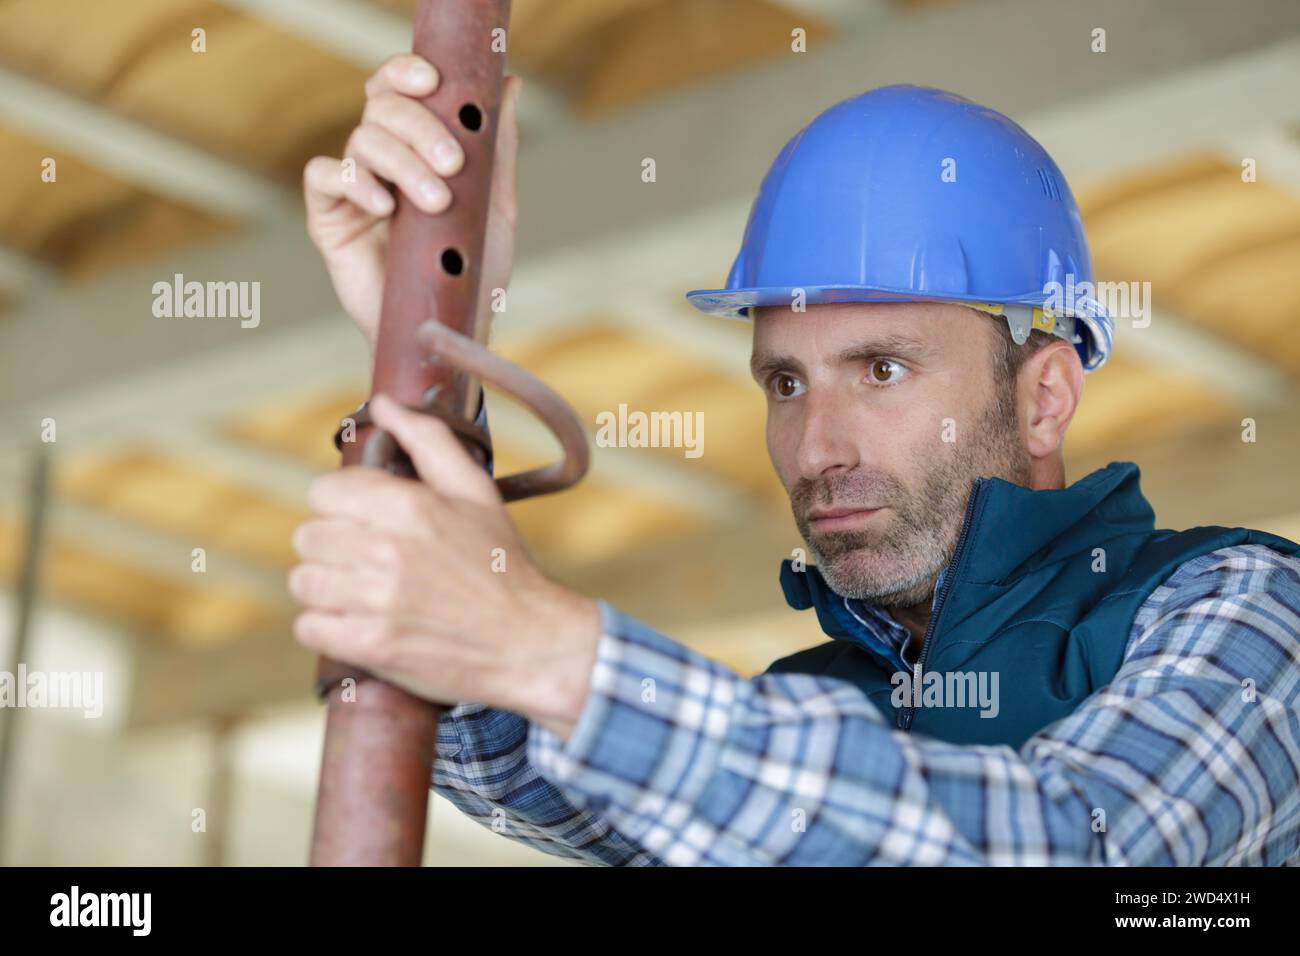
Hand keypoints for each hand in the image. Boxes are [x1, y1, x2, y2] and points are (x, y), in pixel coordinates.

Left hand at [289, 395, 600, 738]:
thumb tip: (383, 404)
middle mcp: (385, 549)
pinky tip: (360, 623)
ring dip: (327, 588)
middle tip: (369, 561)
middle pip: (308, 537)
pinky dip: (328, 628)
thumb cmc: (502, 564)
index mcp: (408, 506)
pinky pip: (309, 627)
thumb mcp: (475, 491)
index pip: (323, 492)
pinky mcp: (370, 646)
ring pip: (303, 581)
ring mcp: (375, 600)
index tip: (364, 522)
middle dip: (334, 547)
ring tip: (362, 593)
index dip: (341, 506)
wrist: (530, 640)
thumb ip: (428, 439)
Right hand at [304, 55, 521, 350]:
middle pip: (383, 108)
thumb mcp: (494, 205)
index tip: (433, 80)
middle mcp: (382, 159)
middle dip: (420, 127)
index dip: (407, 73)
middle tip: (453, 164)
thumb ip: (498, 147)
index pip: (399, 89)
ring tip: (434, 202)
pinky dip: (354, 182)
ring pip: (363, 140)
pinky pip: (325, 177)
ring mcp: (354, 187)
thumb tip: (509, 84)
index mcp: (416, 147)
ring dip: (402, 163)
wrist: (449, 330)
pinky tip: (383, 206)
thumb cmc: (472, 272)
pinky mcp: (329, 218)